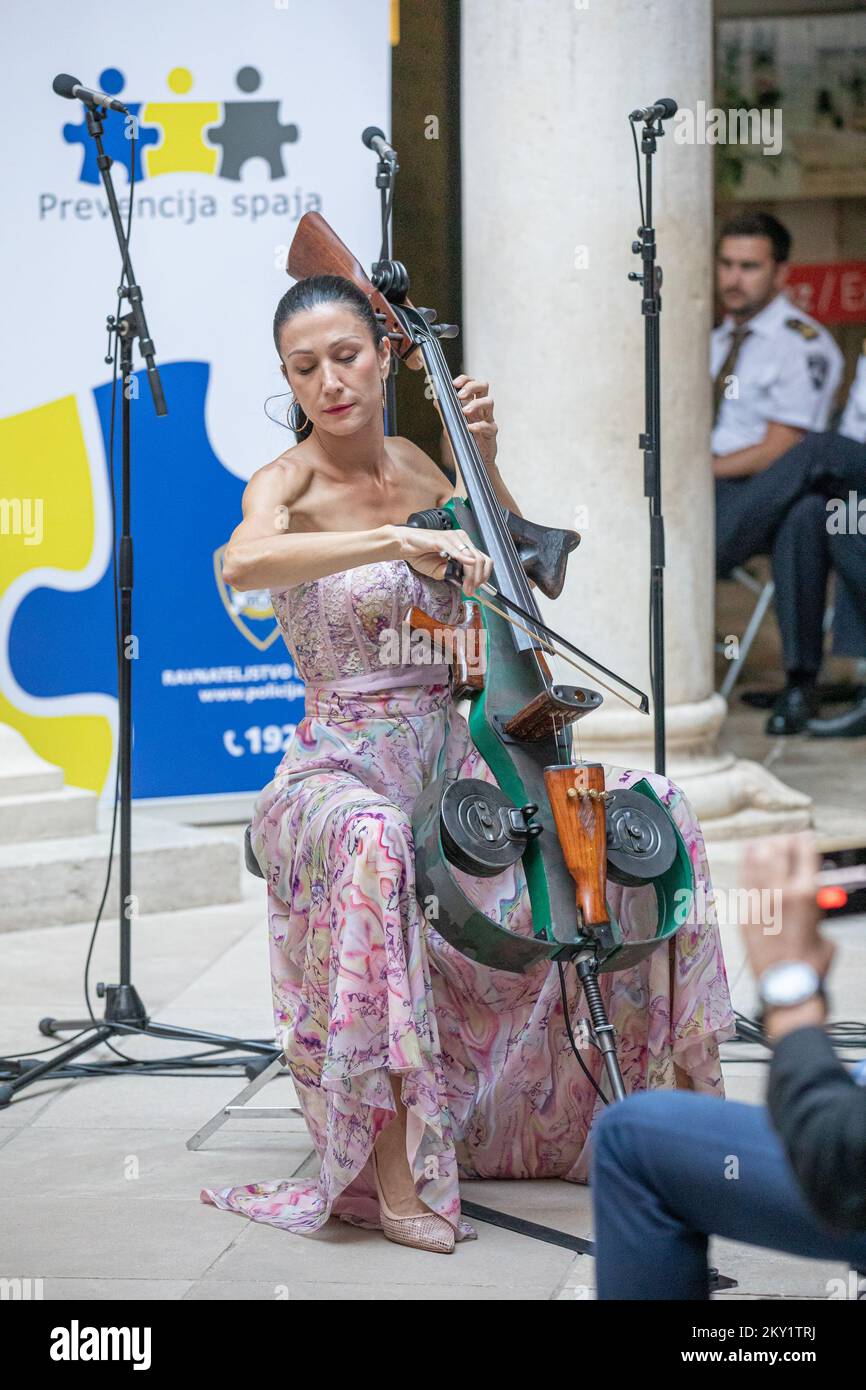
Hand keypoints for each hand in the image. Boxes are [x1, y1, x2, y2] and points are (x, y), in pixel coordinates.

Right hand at [392, 525, 492, 596]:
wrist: (405, 546)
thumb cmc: (421, 554)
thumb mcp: (440, 571)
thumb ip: (453, 574)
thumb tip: (464, 581)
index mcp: (463, 545)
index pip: (483, 559)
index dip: (484, 575)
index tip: (478, 587)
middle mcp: (461, 539)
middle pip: (480, 559)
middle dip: (478, 578)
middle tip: (471, 590)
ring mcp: (452, 538)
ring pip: (471, 556)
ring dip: (471, 575)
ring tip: (467, 586)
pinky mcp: (441, 539)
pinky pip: (455, 549)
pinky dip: (463, 558)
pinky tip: (466, 564)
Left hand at [453, 374, 497, 471]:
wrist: (474, 462)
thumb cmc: (464, 441)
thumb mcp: (452, 426)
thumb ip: (446, 414)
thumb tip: (437, 401)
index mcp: (472, 404)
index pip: (472, 384)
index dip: (465, 380)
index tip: (454, 384)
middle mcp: (481, 409)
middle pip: (483, 387)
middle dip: (471, 386)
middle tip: (460, 395)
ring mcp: (488, 420)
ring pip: (489, 402)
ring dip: (476, 404)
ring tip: (464, 411)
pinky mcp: (491, 433)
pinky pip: (488, 426)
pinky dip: (478, 425)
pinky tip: (469, 428)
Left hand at [739, 832, 834, 983]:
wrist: (787, 985)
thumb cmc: (810, 963)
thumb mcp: (824, 929)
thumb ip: (816, 909)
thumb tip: (811, 901)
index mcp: (806, 893)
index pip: (804, 853)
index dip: (804, 842)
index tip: (804, 839)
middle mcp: (781, 892)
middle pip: (779, 850)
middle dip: (783, 841)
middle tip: (785, 840)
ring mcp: (759, 900)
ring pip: (757, 861)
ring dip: (764, 848)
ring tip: (766, 843)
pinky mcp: (745, 912)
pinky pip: (744, 880)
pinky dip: (747, 863)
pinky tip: (748, 855)